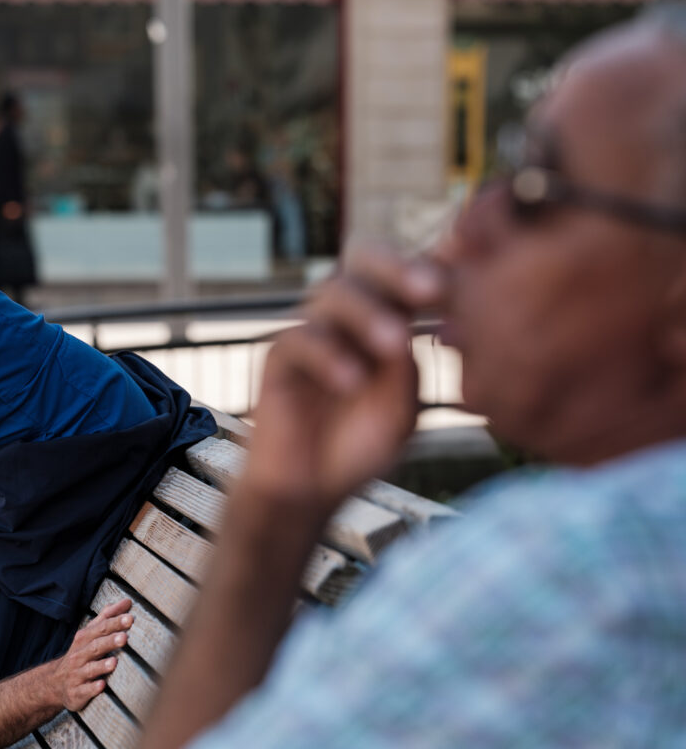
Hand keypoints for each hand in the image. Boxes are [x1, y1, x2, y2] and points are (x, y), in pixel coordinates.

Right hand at [43, 599, 133, 713]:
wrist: (55, 683)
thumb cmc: (80, 655)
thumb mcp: (89, 635)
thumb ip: (107, 618)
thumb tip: (126, 602)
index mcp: (83, 640)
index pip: (99, 629)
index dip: (114, 623)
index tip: (129, 618)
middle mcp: (79, 656)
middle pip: (95, 647)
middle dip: (109, 642)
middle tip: (124, 637)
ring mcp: (77, 675)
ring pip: (89, 669)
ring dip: (101, 666)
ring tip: (114, 662)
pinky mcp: (76, 693)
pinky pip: (84, 691)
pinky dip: (92, 689)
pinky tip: (101, 685)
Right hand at [244, 247, 443, 518]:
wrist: (311, 490)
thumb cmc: (361, 444)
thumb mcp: (403, 404)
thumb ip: (409, 362)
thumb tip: (418, 321)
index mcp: (386, 313)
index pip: (408, 269)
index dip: (437, 259)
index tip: (470, 265)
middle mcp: (347, 312)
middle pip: (365, 258)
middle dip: (399, 268)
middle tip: (431, 289)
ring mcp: (311, 330)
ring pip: (334, 293)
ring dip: (368, 314)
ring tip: (396, 345)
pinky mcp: (278, 357)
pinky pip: (299, 339)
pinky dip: (329, 356)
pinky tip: (352, 383)